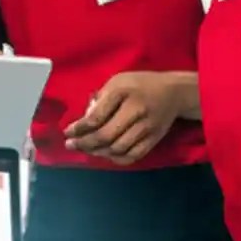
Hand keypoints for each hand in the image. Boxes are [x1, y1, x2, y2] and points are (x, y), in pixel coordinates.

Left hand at [63, 72, 191, 165]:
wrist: (174, 92)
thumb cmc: (139, 84)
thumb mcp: (117, 81)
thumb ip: (99, 100)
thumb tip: (84, 121)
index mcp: (123, 92)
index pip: (97, 117)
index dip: (79, 128)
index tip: (67, 133)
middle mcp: (136, 110)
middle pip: (106, 136)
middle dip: (85, 143)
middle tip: (72, 145)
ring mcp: (147, 127)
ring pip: (118, 148)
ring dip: (99, 152)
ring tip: (87, 149)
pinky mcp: (154, 139)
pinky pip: (133, 156)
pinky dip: (116, 158)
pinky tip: (106, 153)